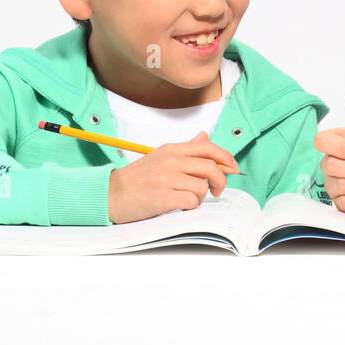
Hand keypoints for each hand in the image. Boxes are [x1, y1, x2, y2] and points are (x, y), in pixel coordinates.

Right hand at [106, 131, 237, 223]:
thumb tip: (205, 136)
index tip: (232, 167)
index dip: (226, 158)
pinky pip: (191, 202)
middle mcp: (170, 161)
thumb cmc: (138, 178)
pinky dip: (190, 207)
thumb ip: (185, 148)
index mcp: (171, 149)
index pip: (208, 148)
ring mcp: (165, 179)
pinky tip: (180, 206)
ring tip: (188, 199)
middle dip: (221, 181)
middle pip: (210, 167)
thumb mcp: (161, 157)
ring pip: (202, 187)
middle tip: (217, 190)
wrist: (111, 194)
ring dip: (201, 198)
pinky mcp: (161, 197)